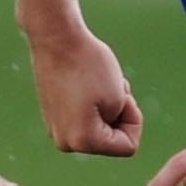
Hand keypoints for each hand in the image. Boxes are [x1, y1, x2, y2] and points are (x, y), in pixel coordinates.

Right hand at [25, 24, 144, 155]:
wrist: (56, 38)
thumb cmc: (90, 64)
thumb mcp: (120, 97)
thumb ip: (119, 124)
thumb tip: (104, 129)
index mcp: (83, 142)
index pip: (128, 146)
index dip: (133, 118)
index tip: (122, 95)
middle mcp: (65, 143)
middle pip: (111, 139)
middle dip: (118, 114)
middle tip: (106, 86)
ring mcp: (55, 130)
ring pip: (98, 128)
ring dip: (106, 108)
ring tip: (94, 83)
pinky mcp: (52, 117)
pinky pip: (83, 119)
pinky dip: (91, 104)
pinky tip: (83, 83)